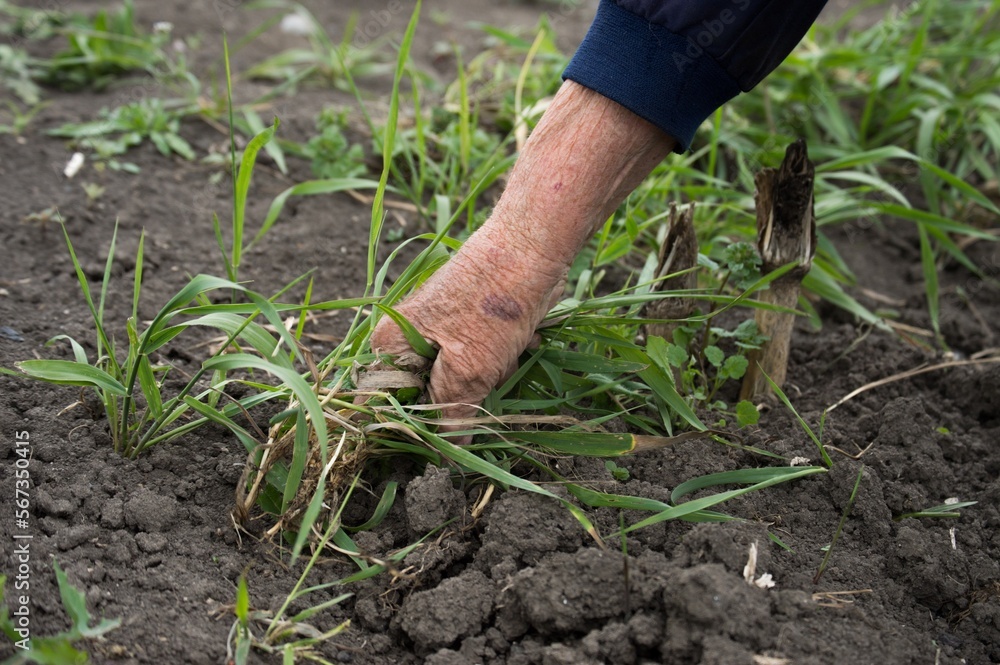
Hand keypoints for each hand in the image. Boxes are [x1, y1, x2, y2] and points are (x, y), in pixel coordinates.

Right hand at [369, 80, 675, 438]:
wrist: (534, 245)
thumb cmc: (495, 305)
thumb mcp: (470, 371)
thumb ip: (449, 416)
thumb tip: (443, 455)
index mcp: (391, 344)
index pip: (382, 404)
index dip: (409, 429)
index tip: (439, 443)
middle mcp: (406, 336)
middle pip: (423, 396)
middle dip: (458, 401)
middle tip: (484, 385)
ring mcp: (438, 328)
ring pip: (456, 381)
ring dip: (484, 381)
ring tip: (505, 357)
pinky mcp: (468, 324)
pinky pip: (477, 361)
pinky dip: (498, 362)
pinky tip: (518, 342)